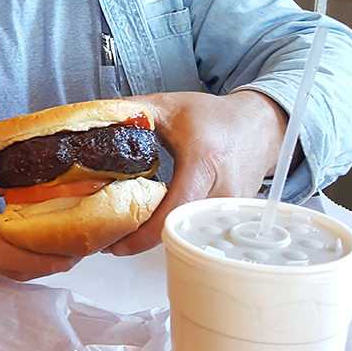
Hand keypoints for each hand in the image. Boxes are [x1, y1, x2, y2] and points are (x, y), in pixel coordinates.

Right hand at [0, 125, 76, 280]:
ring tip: (64, 244)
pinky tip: (35, 245)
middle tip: (80, 246)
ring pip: (4, 272)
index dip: (40, 259)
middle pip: (11, 268)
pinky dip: (17, 260)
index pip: (5, 253)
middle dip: (48, 262)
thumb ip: (8, 136)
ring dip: (34, 263)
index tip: (72, 252)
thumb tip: (50, 127)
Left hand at [108, 90, 288, 255]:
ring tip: (129, 234)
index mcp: (203, 163)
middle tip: (112, 240)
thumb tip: (93, 115)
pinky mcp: (234, 218)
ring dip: (159, 238)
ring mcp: (231, 209)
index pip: (173, 210)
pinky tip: (157, 226)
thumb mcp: (170, 107)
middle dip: (143, 240)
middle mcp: (222, 191)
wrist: (258, 127)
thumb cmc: (215, 117)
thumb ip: (131, 110)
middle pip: (179, 230)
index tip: (116, 243)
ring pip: (189, 235)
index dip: (143, 234)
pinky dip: (177, 232)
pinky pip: (200, 232)